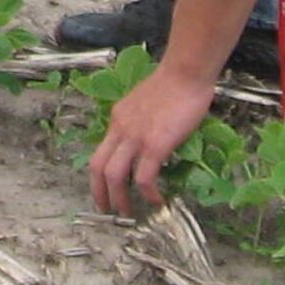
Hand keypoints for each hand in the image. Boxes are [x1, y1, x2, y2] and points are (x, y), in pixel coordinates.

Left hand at [87, 62, 219, 216]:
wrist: (185, 72)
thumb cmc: (175, 83)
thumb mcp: (146, 102)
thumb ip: (140, 121)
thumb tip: (149, 138)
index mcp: (118, 117)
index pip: (100, 151)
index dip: (98, 174)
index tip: (103, 188)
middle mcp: (120, 128)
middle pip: (98, 167)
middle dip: (100, 192)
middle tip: (107, 209)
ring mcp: (136, 137)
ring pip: (115, 176)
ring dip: (119, 198)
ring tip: (127, 212)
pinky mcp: (155, 144)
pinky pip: (145, 177)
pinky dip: (148, 193)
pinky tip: (156, 200)